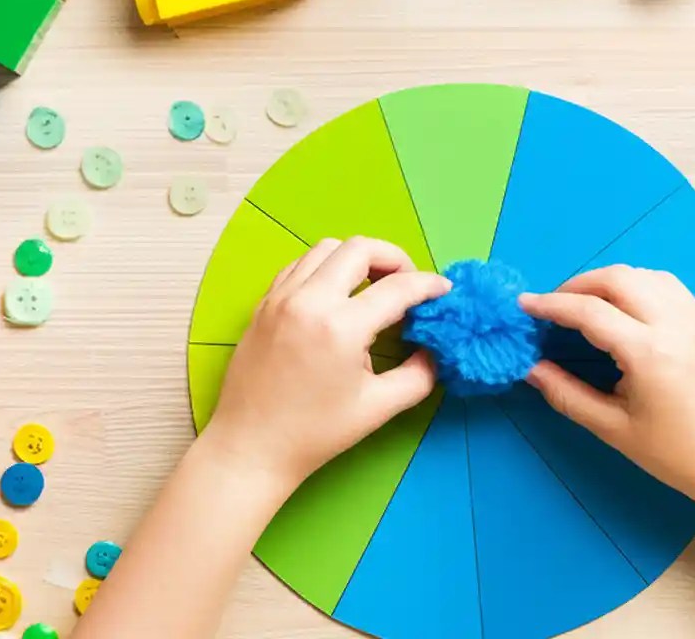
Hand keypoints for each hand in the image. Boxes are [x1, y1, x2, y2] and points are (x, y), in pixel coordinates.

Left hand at [206, 237, 450, 483]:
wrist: (250, 447)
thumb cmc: (315, 433)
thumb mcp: (378, 408)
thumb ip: (418, 375)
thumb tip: (433, 349)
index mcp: (340, 328)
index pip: (397, 287)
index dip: (429, 285)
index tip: (444, 291)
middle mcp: (308, 301)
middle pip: (359, 248)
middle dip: (394, 258)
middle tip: (407, 283)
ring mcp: (281, 298)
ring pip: (326, 248)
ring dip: (357, 258)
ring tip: (373, 286)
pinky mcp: (263, 304)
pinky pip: (299, 265)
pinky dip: (325, 267)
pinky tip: (336, 294)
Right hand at [520, 266, 694, 510]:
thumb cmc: (677, 454)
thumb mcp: (614, 429)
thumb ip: (567, 394)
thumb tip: (531, 369)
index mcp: (649, 352)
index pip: (589, 311)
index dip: (550, 305)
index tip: (524, 305)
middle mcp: (674, 323)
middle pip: (617, 278)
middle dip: (577, 285)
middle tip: (553, 306)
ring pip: (644, 275)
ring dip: (609, 281)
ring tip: (585, 304)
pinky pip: (667, 285)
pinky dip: (637, 285)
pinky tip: (624, 308)